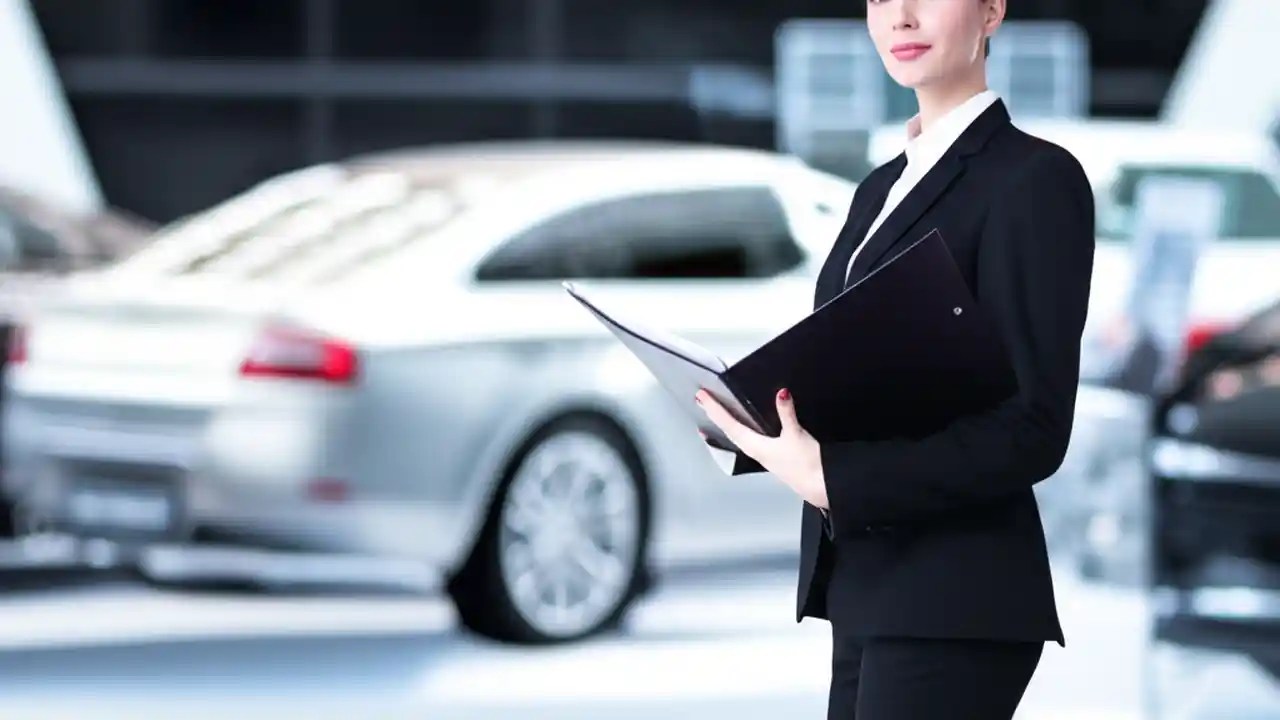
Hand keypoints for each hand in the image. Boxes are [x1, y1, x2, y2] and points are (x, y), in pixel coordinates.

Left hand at [695, 387, 827, 509]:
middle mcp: (754, 450)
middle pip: (727, 429)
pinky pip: (745, 441)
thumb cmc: (807, 465)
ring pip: (734, 436)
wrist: (818, 485)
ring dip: (723, 423)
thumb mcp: (796, 434)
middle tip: (700, 400)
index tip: (702, 396)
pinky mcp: (769, 456)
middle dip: (713, 414)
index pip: (728, 423)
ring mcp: (760, 454)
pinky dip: (737, 431)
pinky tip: (740, 430)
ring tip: (712, 414)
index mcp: (755, 445)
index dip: (714, 408)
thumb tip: (782, 393)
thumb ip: (787, 413)